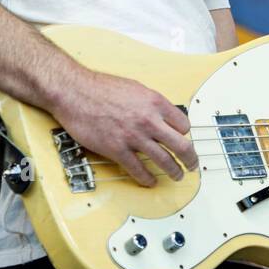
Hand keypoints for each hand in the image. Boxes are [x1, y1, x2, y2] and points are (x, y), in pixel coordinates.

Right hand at [48, 69, 196, 186]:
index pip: (183, 124)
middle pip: (181, 145)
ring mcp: (134, 137)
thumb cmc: (101, 87)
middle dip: (190, 158)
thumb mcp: (136, 88)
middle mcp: (149, 120)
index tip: (183, 139)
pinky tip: (151, 181)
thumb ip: (151, 103)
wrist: (75, 92)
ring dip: (174, 171)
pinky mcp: (117, 149)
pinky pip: (138, 169)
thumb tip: (161, 115)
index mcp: (156, 103)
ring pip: (164, 160)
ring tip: (177, 175)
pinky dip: (147, 178)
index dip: (184, 134)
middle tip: (193, 164)